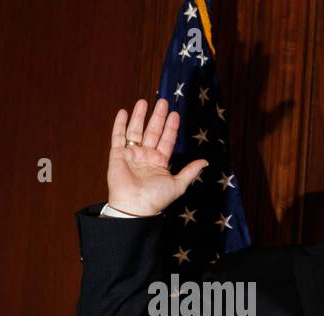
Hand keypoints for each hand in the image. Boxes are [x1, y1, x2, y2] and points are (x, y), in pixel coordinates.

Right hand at [107, 99, 207, 216]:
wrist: (135, 205)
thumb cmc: (157, 198)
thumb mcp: (179, 184)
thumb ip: (191, 171)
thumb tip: (205, 162)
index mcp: (160, 162)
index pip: (167, 140)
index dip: (171, 127)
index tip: (175, 114)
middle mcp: (146, 156)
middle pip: (153, 131)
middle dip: (158, 117)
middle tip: (163, 102)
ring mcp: (132, 154)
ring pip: (136, 130)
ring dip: (140, 116)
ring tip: (144, 102)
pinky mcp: (117, 154)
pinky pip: (118, 136)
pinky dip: (120, 124)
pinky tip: (124, 112)